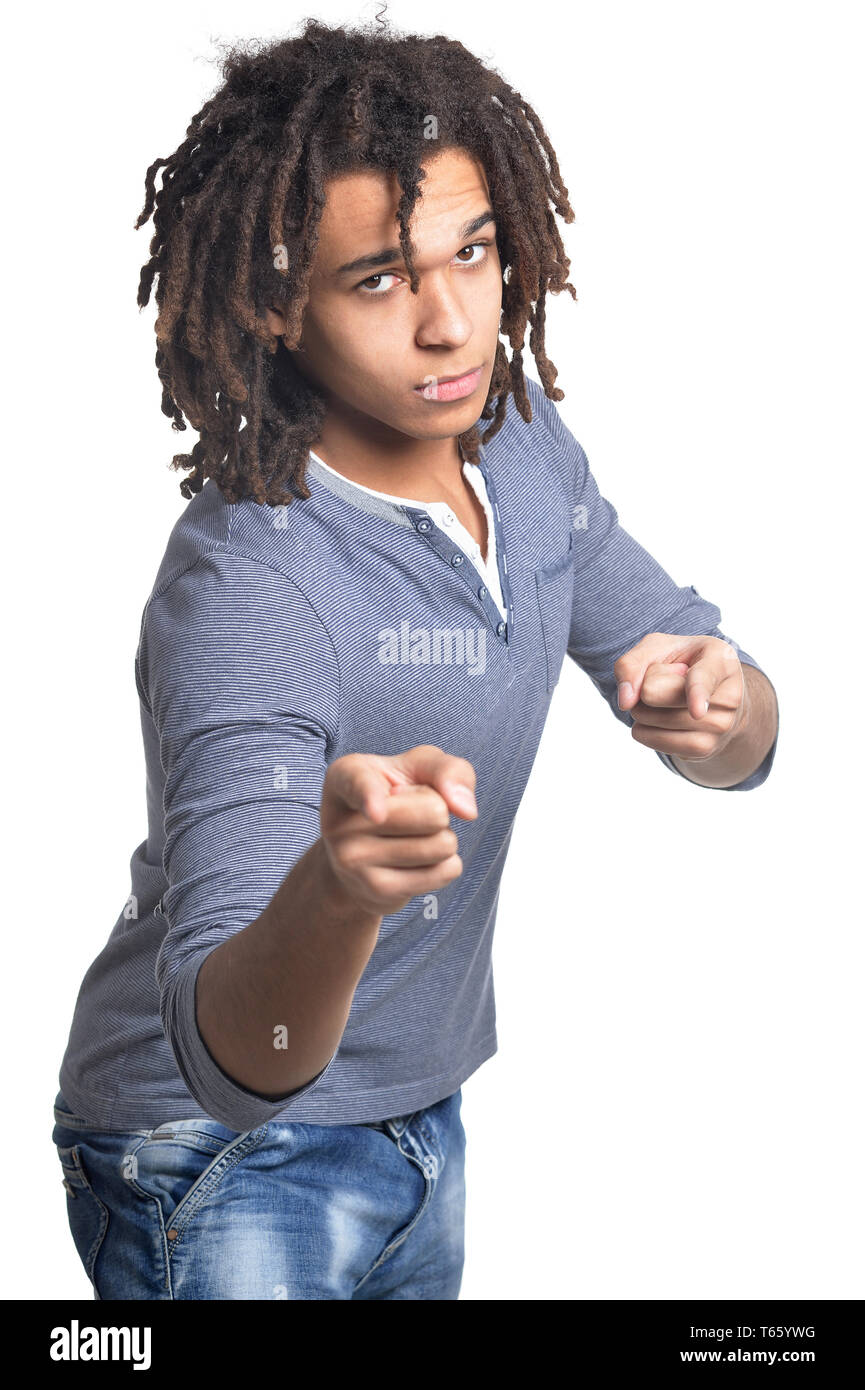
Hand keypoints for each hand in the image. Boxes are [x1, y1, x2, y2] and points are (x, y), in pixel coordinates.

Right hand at [319, 744, 477, 915]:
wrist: (363, 853)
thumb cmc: (395, 795)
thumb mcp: (418, 767)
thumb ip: (447, 770)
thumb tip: (466, 810)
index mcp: (344, 776)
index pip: (359, 785)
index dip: (370, 797)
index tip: (377, 813)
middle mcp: (341, 821)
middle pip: (434, 812)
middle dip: (440, 810)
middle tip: (411, 813)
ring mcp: (354, 861)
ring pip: (443, 845)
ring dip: (443, 838)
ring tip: (411, 836)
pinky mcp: (377, 891)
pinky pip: (445, 872)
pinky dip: (444, 864)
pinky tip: (415, 861)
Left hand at [614, 633, 748, 761]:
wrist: (711, 695)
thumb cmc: (682, 665)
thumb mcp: (657, 648)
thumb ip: (632, 664)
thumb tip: (626, 702)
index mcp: (721, 659)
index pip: (702, 680)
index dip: (698, 695)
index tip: (697, 712)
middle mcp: (729, 695)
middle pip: (654, 694)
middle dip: (645, 684)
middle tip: (670, 679)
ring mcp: (720, 727)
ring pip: (652, 719)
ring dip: (643, 709)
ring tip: (667, 699)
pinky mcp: (706, 749)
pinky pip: (654, 740)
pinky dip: (646, 729)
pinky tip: (661, 719)